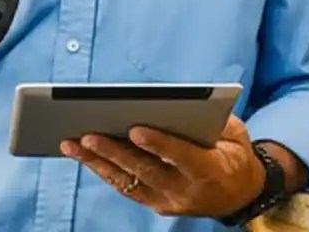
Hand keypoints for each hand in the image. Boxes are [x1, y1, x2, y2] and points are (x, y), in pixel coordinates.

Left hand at [60, 115, 264, 218]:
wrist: (239, 194)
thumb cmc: (233, 153)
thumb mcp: (235, 134)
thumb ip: (212, 120)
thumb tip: (180, 104)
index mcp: (211, 170)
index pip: (182, 156)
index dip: (159, 144)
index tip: (135, 129)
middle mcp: (186, 191)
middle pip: (145, 171)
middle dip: (114, 152)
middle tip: (88, 134)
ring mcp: (168, 201)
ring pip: (127, 182)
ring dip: (97, 162)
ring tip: (70, 143)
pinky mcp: (155, 204)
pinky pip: (124, 187)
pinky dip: (102, 169)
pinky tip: (82, 154)